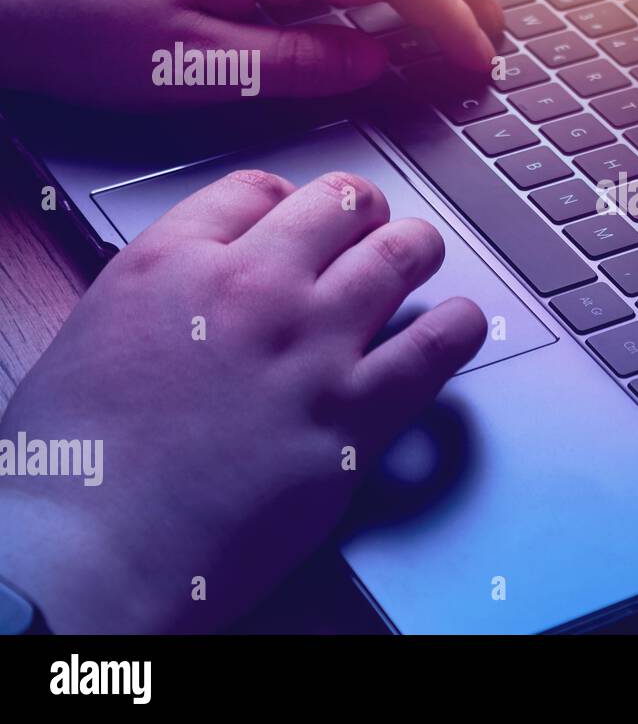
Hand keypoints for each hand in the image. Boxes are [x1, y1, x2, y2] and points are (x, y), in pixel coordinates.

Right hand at [0, 168, 485, 631]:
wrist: (87, 553)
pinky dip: (458, 326)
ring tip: (422, 256)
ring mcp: (309, 348)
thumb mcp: (95, 337)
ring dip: (417, 250)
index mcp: (173, 264)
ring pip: (398, 257)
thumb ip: (162, 294)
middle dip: (363, 211)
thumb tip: (206, 282)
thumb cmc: (73, 466)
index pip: (257, 189)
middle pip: (339, 205)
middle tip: (373, 226)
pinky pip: (435, 347)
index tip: (300, 214)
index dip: (288, 199)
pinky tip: (460, 324)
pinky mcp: (353, 415)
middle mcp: (250, 289)